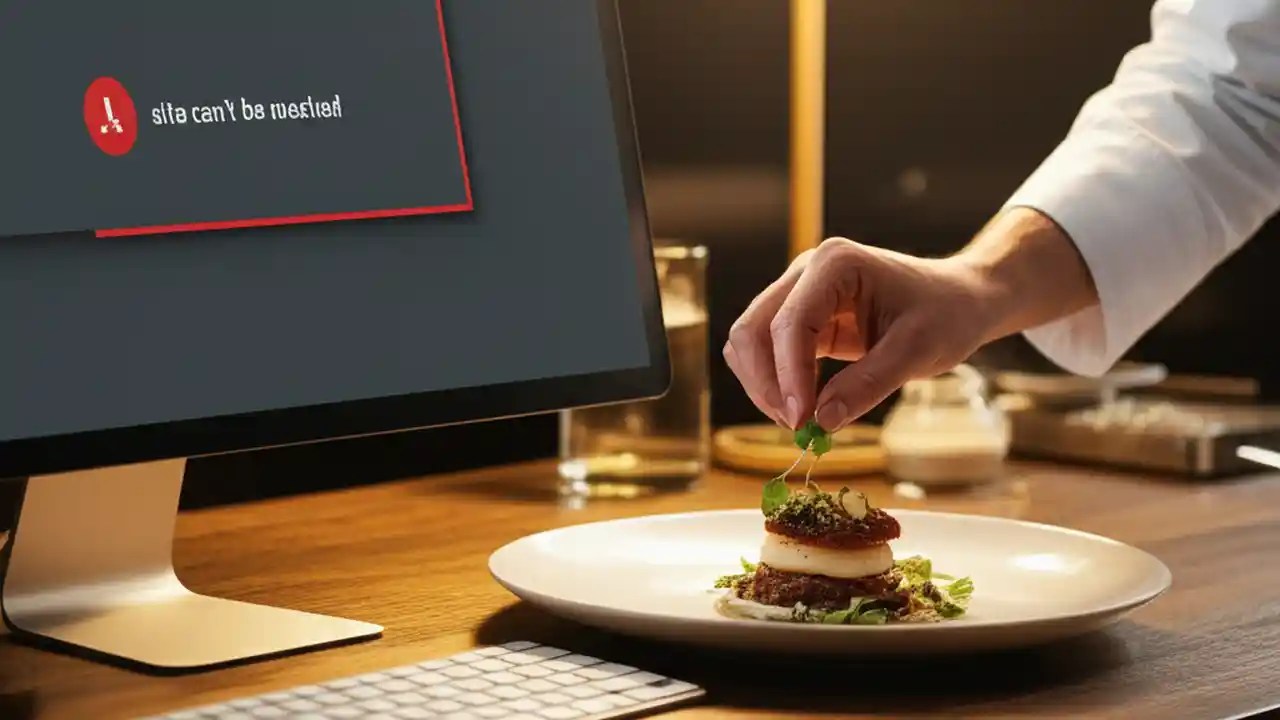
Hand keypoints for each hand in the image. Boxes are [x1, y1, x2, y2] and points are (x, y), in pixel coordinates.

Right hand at [722, 237, 999, 431]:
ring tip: (801, 422)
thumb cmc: (946, 315)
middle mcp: (806, 272)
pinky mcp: (800, 318)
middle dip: (767, 383)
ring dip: (763, 386)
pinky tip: (803, 408)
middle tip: (797, 427)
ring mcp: (798, 293)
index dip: (789, 375)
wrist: (958, 300)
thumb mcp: (917, 350)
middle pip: (753, 329)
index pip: (791, 322)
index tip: (803, 421)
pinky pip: (766, 353)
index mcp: (835, 264)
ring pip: (749, 342)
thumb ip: (869, 383)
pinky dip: (773, 383)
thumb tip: (823, 421)